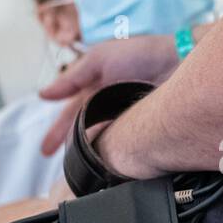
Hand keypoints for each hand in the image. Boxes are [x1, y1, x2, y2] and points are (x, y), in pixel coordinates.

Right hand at [38, 33, 179, 155]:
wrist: (179, 60)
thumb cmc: (141, 54)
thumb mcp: (99, 59)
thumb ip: (71, 78)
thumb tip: (43, 95)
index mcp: (97, 89)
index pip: (72, 114)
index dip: (57, 131)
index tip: (45, 150)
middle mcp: (109, 106)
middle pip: (83, 131)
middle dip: (67, 147)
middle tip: (55, 165)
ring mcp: (125, 119)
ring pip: (100, 141)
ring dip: (87, 153)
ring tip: (76, 168)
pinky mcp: (141, 128)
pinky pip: (122, 145)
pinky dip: (110, 153)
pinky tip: (103, 164)